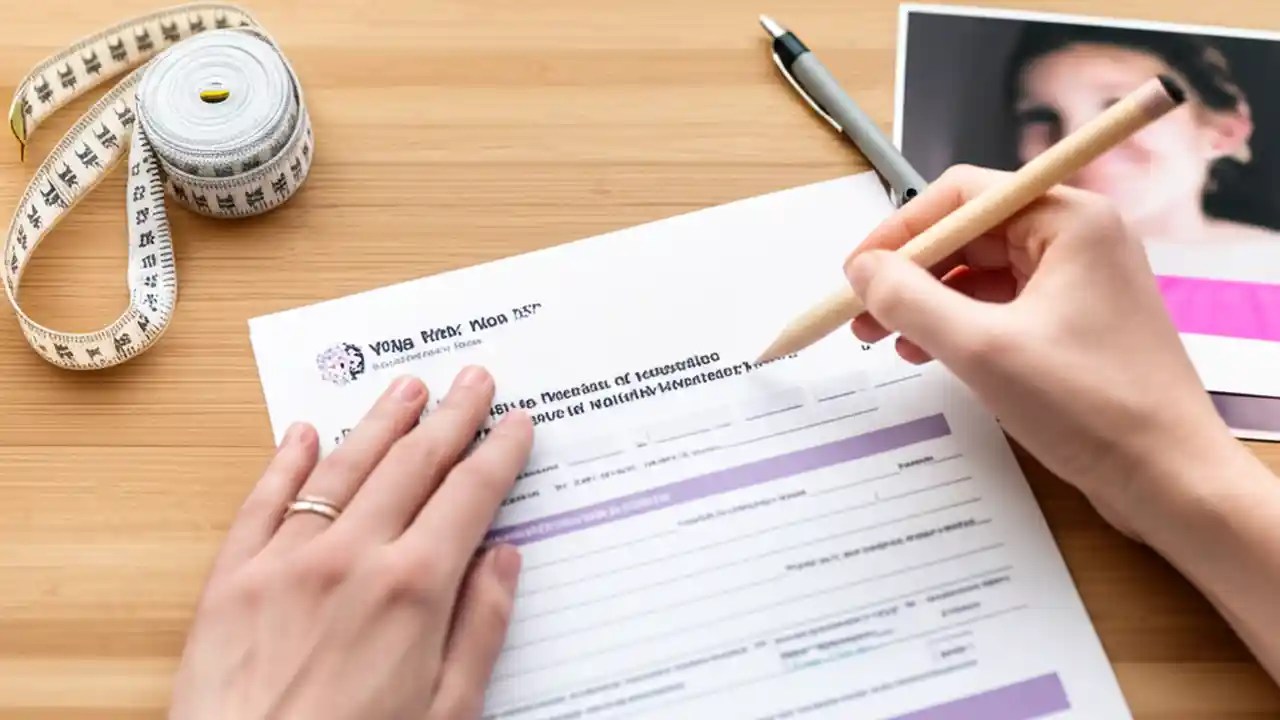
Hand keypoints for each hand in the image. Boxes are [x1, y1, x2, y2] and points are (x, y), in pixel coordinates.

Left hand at [168, 367, 532, 719]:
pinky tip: (306, 433)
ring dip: (381, 422)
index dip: (498, 452)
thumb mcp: (448, 711)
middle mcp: (351, 558)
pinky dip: (286, 461)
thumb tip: (504, 559)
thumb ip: (481, 628)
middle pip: (413, 464)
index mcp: (414, 589)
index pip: (469, 495)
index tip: (516, 424)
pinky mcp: (232, 579)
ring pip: (344, 467)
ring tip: (409, 389)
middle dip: (451, 417)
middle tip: (474, 380)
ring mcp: (286, 561)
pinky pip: (264, 502)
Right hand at [843, 165, 1235, 538]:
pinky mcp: (1074, 323)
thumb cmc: (1091, 407)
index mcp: (1069, 220)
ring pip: (980, 273)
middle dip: (909, 271)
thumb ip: (910, 301)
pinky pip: (1000, 306)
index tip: (857, 271)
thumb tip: (862, 271)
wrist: (1169, 478)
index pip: (962, 195)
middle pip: (969, 233)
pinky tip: (926, 351)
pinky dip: (957, 324)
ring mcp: (1078, 282)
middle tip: (860, 311)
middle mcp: (1078, 238)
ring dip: (926, 301)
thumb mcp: (980, 349)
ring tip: (883, 337)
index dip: (901, 230)